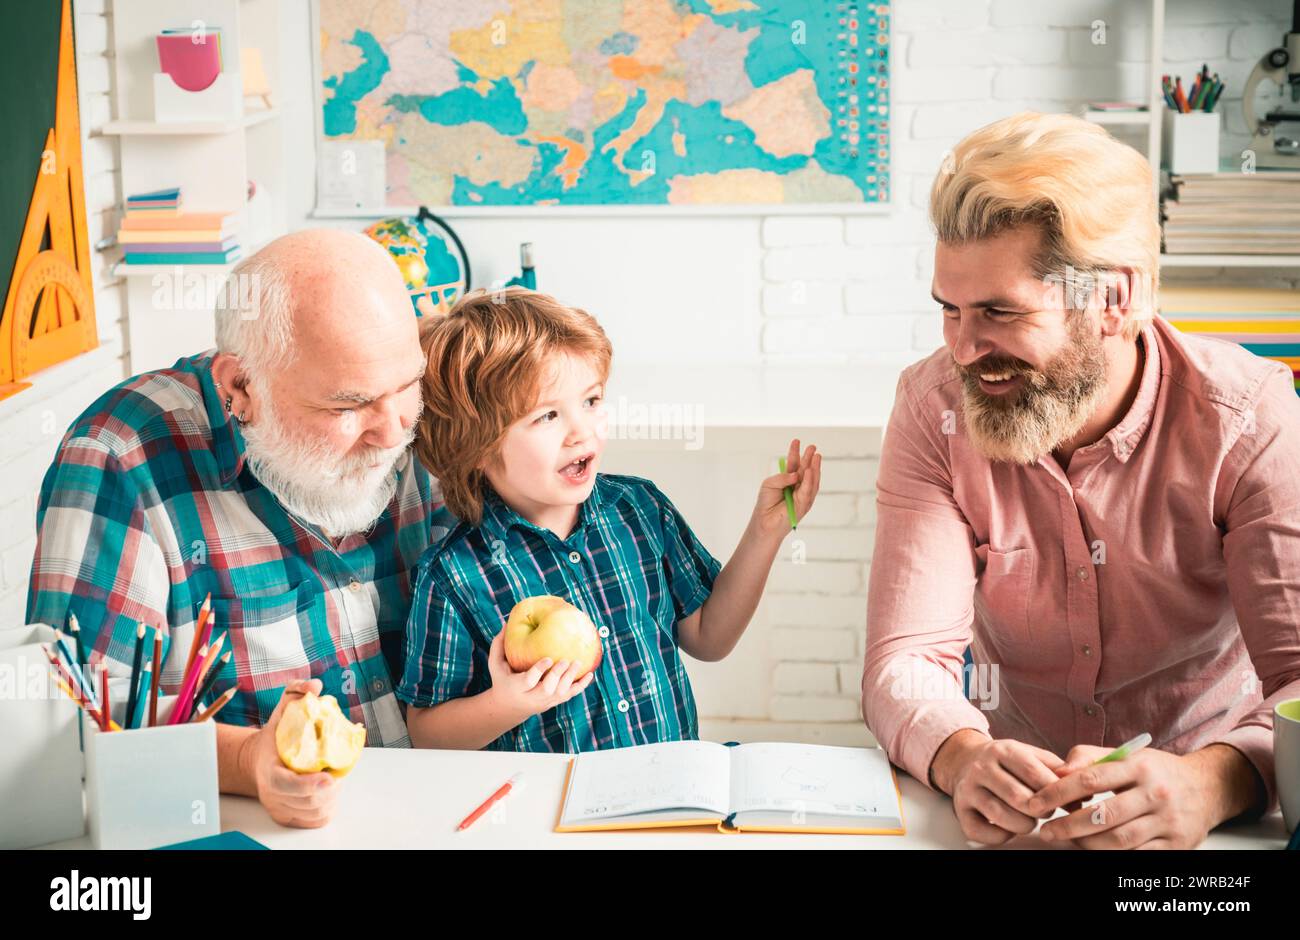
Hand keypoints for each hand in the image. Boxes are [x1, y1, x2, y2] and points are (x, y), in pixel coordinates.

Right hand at [248, 679, 340, 827]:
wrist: (260, 759)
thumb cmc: (276, 734)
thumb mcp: (284, 708)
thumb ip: (297, 692)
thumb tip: (314, 685)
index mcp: (269, 770)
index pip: (285, 784)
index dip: (308, 784)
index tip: (329, 777)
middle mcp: (272, 794)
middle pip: (307, 800)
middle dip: (330, 788)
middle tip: (339, 771)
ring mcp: (281, 808)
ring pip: (315, 812)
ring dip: (332, 797)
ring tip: (336, 778)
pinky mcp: (290, 817)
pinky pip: (315, 820)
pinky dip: (328, 807)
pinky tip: (330, 791)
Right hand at [485, 629, 593, 718]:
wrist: (509, 707)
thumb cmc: (503, 679)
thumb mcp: (496, 664)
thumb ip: (499, 644)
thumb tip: (507, 621)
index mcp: (516, 688)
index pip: (528, 681)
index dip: (538, 671)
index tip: (548, 658)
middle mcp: (531, 697)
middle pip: (546, 689)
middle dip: (557, 675)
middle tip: (566, 660)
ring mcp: (544, 702)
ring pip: (559, 694)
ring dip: (570, 679)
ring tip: (577, 662)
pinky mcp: (553, 703)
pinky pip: (569, 696)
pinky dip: (580, 686)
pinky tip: (590, 674)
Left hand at [753, 438, 820, 536]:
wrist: (765, 520)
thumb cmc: (766, 502)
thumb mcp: (769, 484)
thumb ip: (782, 477)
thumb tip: (796, 475)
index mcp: (789, 480)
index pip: (793, 464)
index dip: (794, 452)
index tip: (796, 440)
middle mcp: (797, 486)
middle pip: (805, 469)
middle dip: (809, 458)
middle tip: (813, 446)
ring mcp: (802, 495)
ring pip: (811, 479)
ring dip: (814, 466)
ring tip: (816, 455)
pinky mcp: (804, 504)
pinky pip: (808, 490)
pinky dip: (810, 480)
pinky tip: (811, 470)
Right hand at [945, 737, 1065, 844]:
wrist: (964, 760)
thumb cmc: (1006, 762)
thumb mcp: (1029, 754)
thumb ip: (1057, 769)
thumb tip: (1085, 792)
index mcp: (1002, 750)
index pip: (1032, 771)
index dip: (1053, 790)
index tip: (1062, 798)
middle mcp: (982, 768)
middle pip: (1017, 796)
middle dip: (1039, 810)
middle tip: (1045, 811)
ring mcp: (968, 789)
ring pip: (999, 815)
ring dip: (1023, 824)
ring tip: (1029, 820)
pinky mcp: (960, 810)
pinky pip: (981, 831)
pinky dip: (1001, 835)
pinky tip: (1008, 827)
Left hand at [1028, 744, 1219, 848]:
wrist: (1207, 787)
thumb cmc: (1156, 770)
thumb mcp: (1127, 755)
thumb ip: (1089, 757)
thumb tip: (1057, 770)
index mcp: (1138, 766)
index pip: (1089, 779)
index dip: (1057, 792)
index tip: (1035, 802)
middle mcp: (1155, 793)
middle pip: (1102, 814)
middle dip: (1068, 825)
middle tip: (1047, 830)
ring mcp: (1168, 821)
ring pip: (1119, 839)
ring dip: (1087, 843)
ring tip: (1068, 840)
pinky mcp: (1176, 844)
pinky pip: (1138, 855)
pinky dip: (1111, 855)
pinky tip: (1094, 849)